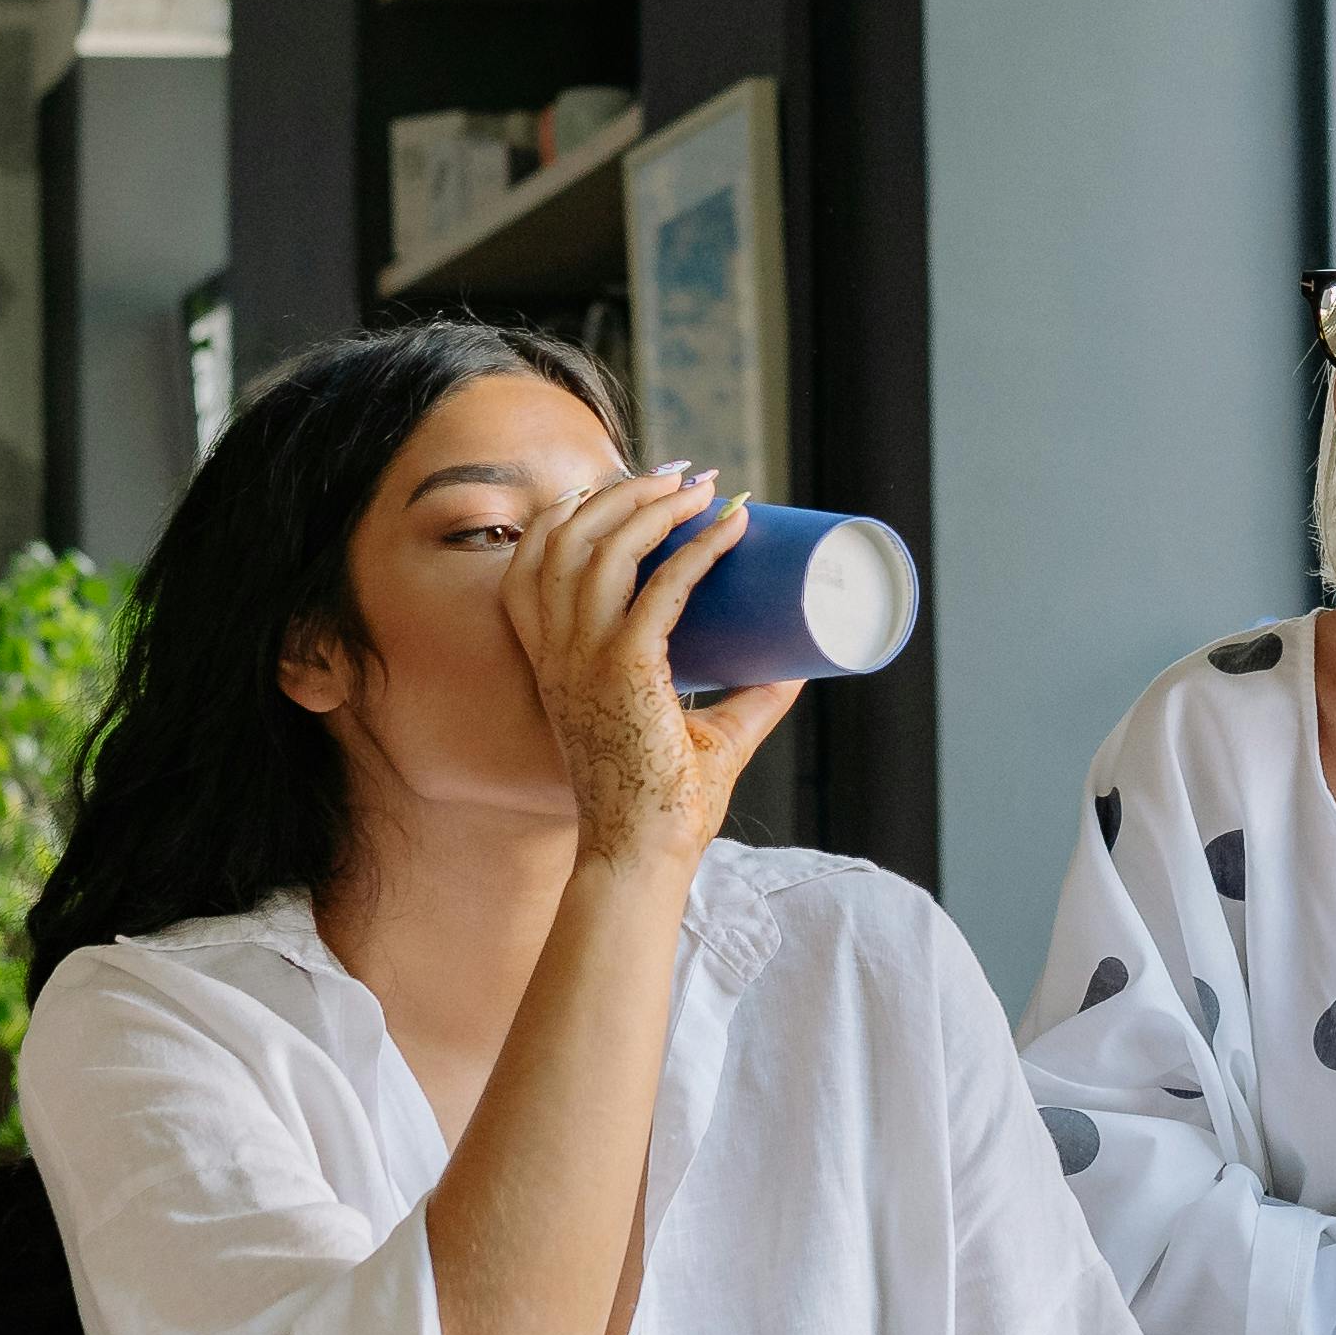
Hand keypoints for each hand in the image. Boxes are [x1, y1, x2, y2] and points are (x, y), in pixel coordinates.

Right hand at [502, 463, 803, 870]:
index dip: (575, 514)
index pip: (533, 565)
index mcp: (554, 662)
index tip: (632, 490)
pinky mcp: (625, 672)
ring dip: (655, 505)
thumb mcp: (705, 734)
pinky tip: (731, 527)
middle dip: (624, 492)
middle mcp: (559, 653)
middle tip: (684, 477)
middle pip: (568, 538)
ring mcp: (585, 660)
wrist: (643, 858)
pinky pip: (661, 589)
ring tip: (704, 488)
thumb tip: (802, 662)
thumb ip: (748, 698)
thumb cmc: (664, 807)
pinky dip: (698, 550)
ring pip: (604, 548)